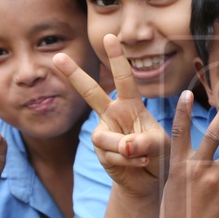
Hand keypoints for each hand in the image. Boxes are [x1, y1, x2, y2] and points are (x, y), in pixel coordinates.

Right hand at [55, 35, 169, 200]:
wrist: (150, 180)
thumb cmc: (159, 155)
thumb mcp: (161, 145)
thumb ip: (145, 142)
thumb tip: (126, 146)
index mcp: (131, 105)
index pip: (124, 78)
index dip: (117, 58)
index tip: (109, 37)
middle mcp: (113, 115)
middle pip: (90, 92)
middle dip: (74, 74)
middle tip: (58, 56)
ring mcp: (104, 133)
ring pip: (103, 137)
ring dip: (126, 149)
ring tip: (142, 157)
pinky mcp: (100, 152)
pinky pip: (110, 155)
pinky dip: (128, 162)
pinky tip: (138, 164)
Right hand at [156, 91, 218, 217]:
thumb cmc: (176, 211)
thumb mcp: (176, 184)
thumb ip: (192, 166)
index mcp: (178, 164)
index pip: (179, 132)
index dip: (183, 111)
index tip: (186, 94)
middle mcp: (195, 166)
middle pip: (214, 134)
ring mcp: (212, 177)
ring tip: (211, 191)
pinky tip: (216, 202)